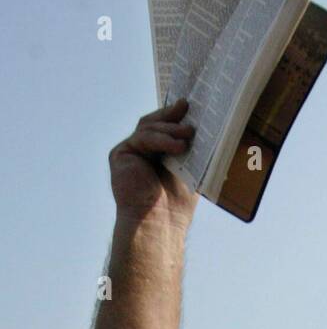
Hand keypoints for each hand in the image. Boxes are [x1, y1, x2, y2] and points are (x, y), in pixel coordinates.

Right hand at [109, 99, 197, 224]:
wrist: (159, 223)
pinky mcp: (120, 154)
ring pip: (149, 128)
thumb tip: (205, 127)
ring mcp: (129, 152)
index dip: (175, 116)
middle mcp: (140, 152)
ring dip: (170, 128)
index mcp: (156, 155)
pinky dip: (161, 140)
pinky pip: (142, 138)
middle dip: (172, 116)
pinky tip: (178, 146)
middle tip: (189, 109)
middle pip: (154, 123)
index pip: (164, 129)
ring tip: (189, 133)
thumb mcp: (190, 169)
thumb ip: (191, 148)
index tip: (190, 105)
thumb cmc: (176, 204)